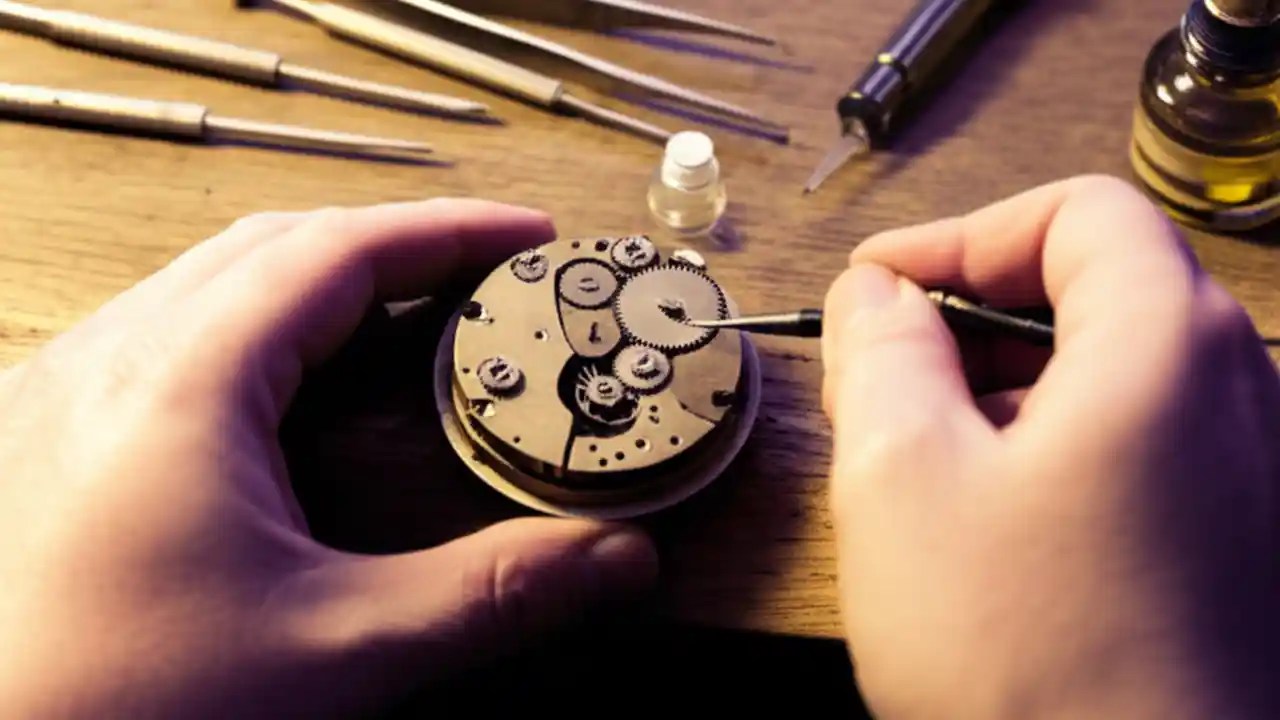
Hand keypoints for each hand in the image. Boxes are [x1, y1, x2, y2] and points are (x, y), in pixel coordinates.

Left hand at [0, 200, 656, 717]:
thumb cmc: (122, 707)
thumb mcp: (335, 654)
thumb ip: (489, 597)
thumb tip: (619, 558)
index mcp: (182, 381)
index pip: (341, 253)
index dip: (450, 231)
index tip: (532, 237)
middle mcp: (110, 359)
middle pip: (278, 245)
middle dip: (395, 240)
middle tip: (486, 267)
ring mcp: (61, 391)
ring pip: (212, 278)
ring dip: (321, 271)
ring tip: (407, 298)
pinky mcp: (41, 433)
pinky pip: (165, 327)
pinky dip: (254, 315)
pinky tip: (283, 366)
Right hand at [822, 176, 1277, 718]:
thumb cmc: (1035, 665)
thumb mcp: (902, 480)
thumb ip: (879, 354)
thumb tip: (875, 295)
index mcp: (1167, 346)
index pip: (1074, 212)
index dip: (957, 236)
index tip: (876, 289)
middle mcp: (1240, 394)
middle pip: (1094, 287)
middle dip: (969, 318)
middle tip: (880, 378)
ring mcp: (1252, 473)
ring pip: (1111, 374)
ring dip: (1003, 389)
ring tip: (920, 463)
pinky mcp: (1239, 541)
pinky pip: (1138, 447)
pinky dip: (1052, 448)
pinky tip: (988, 526)